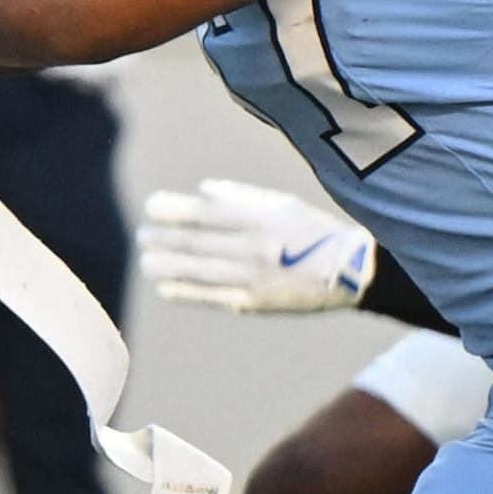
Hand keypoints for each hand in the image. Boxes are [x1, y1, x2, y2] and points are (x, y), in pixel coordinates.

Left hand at [137, 177, 377, 314]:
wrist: (350, 271)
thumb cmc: (312, 230)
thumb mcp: (282, 203)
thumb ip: (241, 196)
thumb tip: (203, 191)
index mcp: (261, 218)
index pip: (207, 212)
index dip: (175, 209)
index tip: (151, 206)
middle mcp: (255, 247)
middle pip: (199, 243)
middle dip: (165, 239)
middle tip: (142, 237)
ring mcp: (254, 277)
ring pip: (202, 271)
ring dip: (169, 267)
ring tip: (146, 263)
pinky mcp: (257, 302)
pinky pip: (215, 297)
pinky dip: (188, 293)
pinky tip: (166, 288)